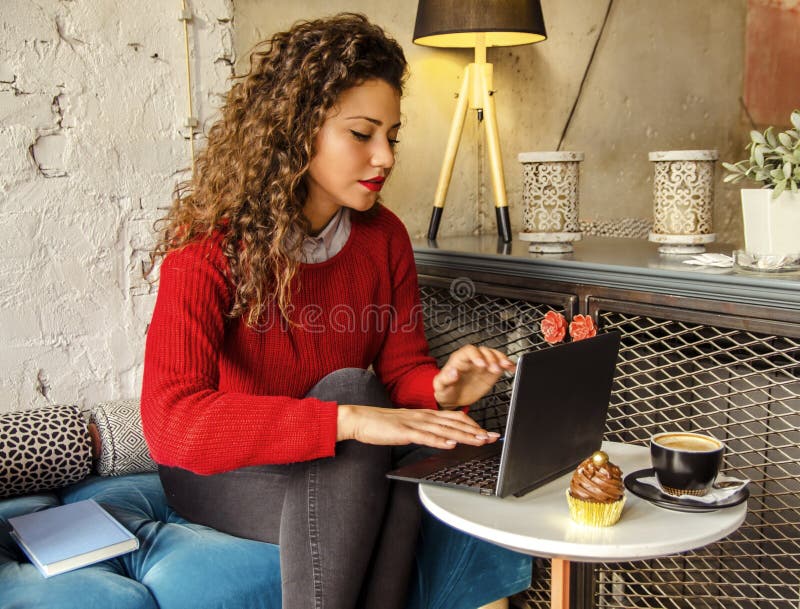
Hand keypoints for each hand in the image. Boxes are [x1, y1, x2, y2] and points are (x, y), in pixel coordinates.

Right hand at [336, 405, 499, 449]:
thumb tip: (443, 437)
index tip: (487, 432)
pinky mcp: (405, 432)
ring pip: (445, 429)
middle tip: (492, 436)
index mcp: (425, 414)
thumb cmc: (383, 424)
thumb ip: (425, 430)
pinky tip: (451, 444)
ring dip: (464, 436)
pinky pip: (425, 437)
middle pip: (455, 422)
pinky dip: (440, 441)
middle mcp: (424, 416)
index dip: (473, 424)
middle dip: (475, 430)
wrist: (361, 419)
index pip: (454, 417)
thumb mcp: (408, 425)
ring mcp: (415, 423)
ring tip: (479, 441)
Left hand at [433, 345, 515, 408]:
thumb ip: (445, 378)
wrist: (452, 398)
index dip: (476, 355)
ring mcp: (483, 365)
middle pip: (484, 351)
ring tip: (506, 366)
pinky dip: (507, 365)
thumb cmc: (445, 390)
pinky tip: (511, 368)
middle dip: (491, 358)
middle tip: (494, 369)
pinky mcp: (490, 372)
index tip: (481, 364)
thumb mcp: (440, 386)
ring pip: (494, 355)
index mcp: (459, 360)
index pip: (469, 351)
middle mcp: (472, 360)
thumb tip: (453, 371)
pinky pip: (500, 365)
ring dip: (501, 359)